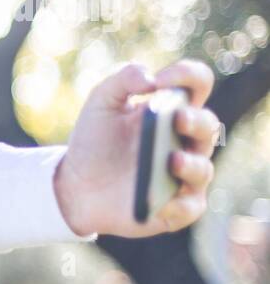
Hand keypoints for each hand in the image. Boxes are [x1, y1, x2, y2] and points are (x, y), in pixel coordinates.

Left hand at [52, 59, 219, 237]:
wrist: (75, 185)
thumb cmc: (94, 141)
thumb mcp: (101, 103)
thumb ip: (123, 79)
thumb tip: (151, 79)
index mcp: (173, 111)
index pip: (197, 84)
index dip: (187, 75)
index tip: (161, 81)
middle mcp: (185, 142)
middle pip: (207, 126)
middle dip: (196, 121)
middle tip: (177, 117)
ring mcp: (184, 175)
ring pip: (202, 169)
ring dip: (190, 164)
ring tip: (170, 160)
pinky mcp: (176, 207)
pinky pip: (189, 208)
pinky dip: (179, 205)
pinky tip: (164, 201)